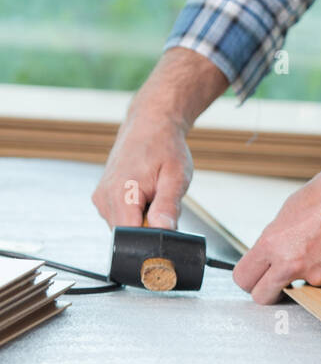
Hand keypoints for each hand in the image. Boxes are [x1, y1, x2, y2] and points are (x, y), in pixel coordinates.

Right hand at [92, 109, 193, 228]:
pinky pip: (121, 218)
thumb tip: (164, 232)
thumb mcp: (176, 176)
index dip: (150, 238)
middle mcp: (104, 198)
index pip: (130, 237)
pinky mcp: (103, 199)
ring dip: (142, 219)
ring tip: (152, 194)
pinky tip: (143, 193)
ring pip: (125, 227)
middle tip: (160, 202)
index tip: (164, 225)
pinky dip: (135, 212)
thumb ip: (168, 207)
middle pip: (128, 235)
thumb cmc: (164, 146)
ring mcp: (101, 199)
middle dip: (148, 227)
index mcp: (120, 193)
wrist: (150, 125)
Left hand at [233, 99, 320, 302]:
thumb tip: (270, 256)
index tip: (256, 277)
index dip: (249, 278)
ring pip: (304, 288)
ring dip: (311, 274)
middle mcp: (293, 264)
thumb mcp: (290, 210)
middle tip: (280, 279)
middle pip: (263, 297)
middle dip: (269, 290)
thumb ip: (276, 240)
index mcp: (273, 244)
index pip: (244, 279)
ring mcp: (319, 277)